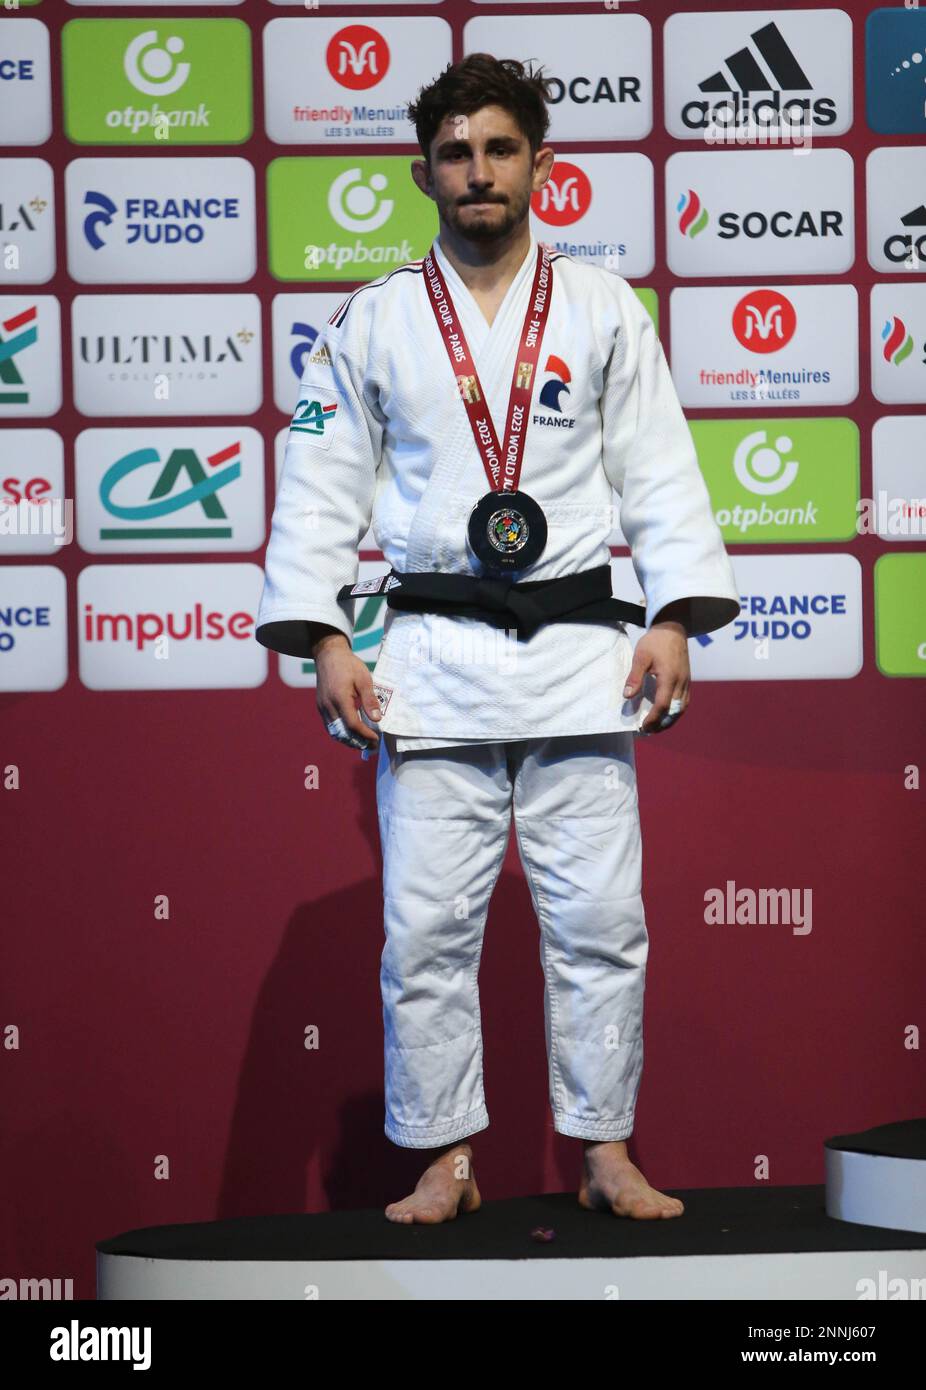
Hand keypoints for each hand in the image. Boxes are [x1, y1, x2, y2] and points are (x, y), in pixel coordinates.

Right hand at [313, 633, 381, 751]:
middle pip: (342, 733)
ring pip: (335, 732)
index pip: (352, 724)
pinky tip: (352, 734)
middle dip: (358, 742)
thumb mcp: (364, 679)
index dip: (365, 734)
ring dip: (349, 740)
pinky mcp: (321, 707)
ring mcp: (322, 707)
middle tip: (372, 746)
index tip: (376, 738)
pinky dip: (341, 733)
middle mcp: (328, 705)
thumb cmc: (348, 665)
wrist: (328, 655)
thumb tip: (377, 719)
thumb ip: (370, 700)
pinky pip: (330, 726)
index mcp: (340, 698)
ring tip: (364, 743)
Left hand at [623, 617, 689, 735]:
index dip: (653, 719)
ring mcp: (686, 682)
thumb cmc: (655, 641)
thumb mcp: (641, 657)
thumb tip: (628, 696)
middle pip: (674, 712)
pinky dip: (676, 712)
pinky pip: (684, 702)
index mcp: (669, 678)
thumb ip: (635, 677)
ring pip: (681, 708)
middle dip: (661, 724)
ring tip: (656, 727)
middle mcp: (681, 682)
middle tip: (647, 731)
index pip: (662, 705)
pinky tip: (667, 714)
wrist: (673, 628)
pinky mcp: (687, 680)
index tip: (642, 727)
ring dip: (670, 720)